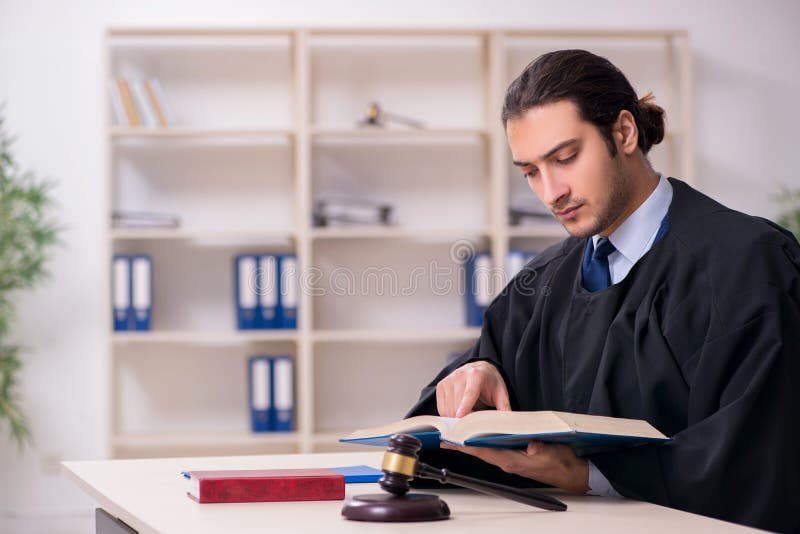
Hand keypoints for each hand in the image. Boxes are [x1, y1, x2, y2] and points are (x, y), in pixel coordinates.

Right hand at [436, 361, 510, 417]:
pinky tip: (458, 412)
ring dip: (456, 418)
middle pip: (457, 405)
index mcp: (476, 376)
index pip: (469, 393)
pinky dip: (448, 414)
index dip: (464, 406)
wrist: (479, 368)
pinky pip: (441, 408)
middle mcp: (460, 375)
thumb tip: (508, 425)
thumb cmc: (490, 383)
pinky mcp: (441, 385)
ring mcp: (448, 380)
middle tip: (474, 424)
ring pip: (448, 408)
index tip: (460, 417)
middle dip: (463, 419)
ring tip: (467, 416)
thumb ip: (504, 408)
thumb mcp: (501, 393)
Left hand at [440, 441, 589, 494]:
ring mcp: (511, 459)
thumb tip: (532, 444)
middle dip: (463, 445)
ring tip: (455, 436)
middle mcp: (509, 461)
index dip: (469, 446)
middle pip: (481, 452)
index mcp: (514, 461)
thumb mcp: (553, 454)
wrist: (571, 472)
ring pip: (486, 451)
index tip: (454, 441)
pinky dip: (482, 443)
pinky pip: (494, 450)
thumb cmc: (562, 463)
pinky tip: (476, 436)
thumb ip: (541, 448)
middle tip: (446, 437)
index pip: (486, 452)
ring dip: (471, 443)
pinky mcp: (514, 456)